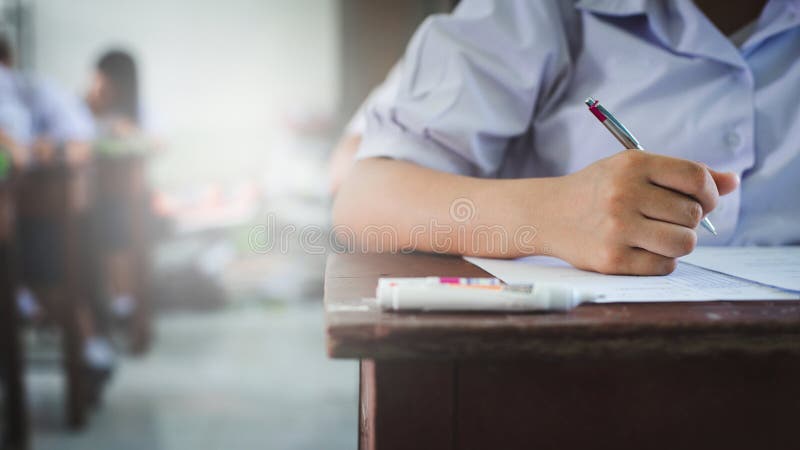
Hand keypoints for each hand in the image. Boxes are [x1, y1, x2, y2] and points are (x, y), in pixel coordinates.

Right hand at [550, 150, 738, 274]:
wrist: (546, 214)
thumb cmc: (597, 190)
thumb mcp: (632, 169)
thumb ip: (681, 175)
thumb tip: (732, 182)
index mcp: (632, 165)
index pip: (696, 178)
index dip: (711, 192)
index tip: (704, 201)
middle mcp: (623, 194)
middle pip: (693, 214)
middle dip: (690, 220)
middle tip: (668, 219)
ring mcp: (616, 228)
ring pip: (684, 242)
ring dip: (680, 242)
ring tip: (660, 236)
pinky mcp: (611, 259)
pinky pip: (664, 266)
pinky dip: (662, 260)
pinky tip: (642, 250)